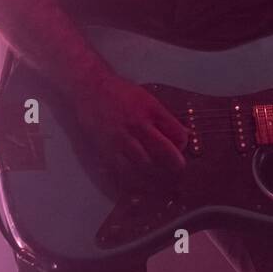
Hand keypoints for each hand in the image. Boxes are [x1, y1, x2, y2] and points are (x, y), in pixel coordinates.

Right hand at [73, 70, 188, 177]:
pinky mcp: (107, 149)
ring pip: (145, 164)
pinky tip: (140, 181)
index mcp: (151, 110)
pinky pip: (124, 170)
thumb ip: (164, 119)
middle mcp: (138, 125)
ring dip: (156, 173)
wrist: (89, 90)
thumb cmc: (120, 93)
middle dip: (174, 163)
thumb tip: (183, 134)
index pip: (176, 133)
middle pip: (163, 152)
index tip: (180, 147)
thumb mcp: (147, 100)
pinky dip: (134, 178)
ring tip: (161, 177)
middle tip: (177, 169)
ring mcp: (122, 139)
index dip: (182, 144)